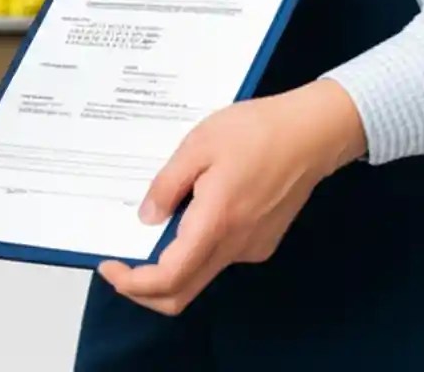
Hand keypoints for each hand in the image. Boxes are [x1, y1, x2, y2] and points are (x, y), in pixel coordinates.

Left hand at [98, 80, 367, 315]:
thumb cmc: (256, 131)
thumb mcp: (197, 146)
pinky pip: (219, 255)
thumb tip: (147, 219)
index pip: (169, 278)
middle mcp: (236, 245)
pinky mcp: (262, 241)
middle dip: (144, 289)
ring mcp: (252, 247)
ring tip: (151, 226)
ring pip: (200, 274)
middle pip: (183, 292)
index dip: (133, 284)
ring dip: (169, 265)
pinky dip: (194, 248)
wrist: (313, 132)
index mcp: (216, 223)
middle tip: (119, 265)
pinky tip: (187, 214)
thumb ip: (167, 185)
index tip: (109, 267)